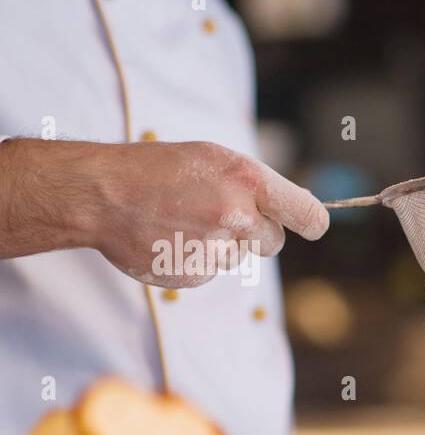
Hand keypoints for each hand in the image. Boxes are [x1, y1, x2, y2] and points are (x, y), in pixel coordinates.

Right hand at [0, 138, 329, 286]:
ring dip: (223, 244)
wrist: (101, 194)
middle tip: (221, 212)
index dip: (313, 223)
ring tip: (186, 219)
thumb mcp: (216, 159)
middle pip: (274, 242)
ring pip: (241, 257)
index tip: (312, 226)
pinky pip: (213, 271)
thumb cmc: (161, 169)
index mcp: (248, 182)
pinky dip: (198, 258)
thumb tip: (299, 210)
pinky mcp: (195, 275)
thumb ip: (258, 186)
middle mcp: (237, 217)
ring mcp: (215, 250)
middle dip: (257, 233)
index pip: (308, 215)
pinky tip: (172, 236)